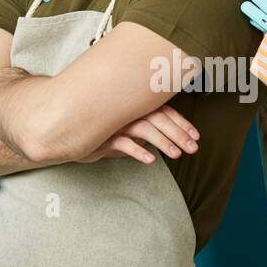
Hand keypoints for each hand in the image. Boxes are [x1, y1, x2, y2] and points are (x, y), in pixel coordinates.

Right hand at [76, 106, 199, 164]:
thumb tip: (169, 136)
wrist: (69, 128)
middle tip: (193, 149)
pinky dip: (137, 150)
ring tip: (177, 155)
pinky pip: (122, 143)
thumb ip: (146, 127)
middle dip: (179, 134)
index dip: (182, 123)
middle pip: (159, 120)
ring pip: (144, 129)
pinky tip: (150, 160)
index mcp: (137, 106)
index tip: (196, 137)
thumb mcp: (127, 127)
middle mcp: (129, 110)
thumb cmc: (103, 129)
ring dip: (162, 141)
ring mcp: (116, 122)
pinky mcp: (103, 136)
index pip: (165, 112)